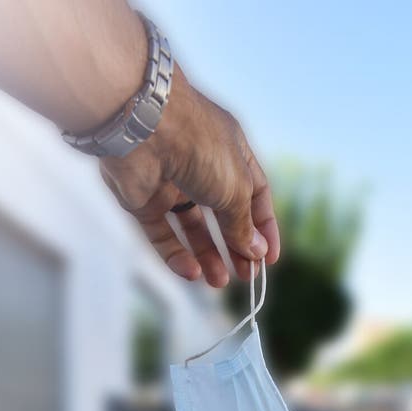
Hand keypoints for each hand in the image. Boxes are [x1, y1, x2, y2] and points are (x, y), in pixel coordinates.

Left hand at [99, 67, 279, 286]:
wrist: (142, 127)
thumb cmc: (199, 146)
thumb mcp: (235, 189)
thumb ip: (243, 224)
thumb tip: (255, 252)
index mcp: (232, 152)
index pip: (255, 194)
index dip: (263, 227)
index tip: (269, 259)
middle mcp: (202, 166)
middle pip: (223, 215)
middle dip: (235, 247)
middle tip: (246, 276)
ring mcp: (171, 183)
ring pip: (192, 228)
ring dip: (207, 256)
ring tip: (219, 282)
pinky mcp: (143, 200)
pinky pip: (162, 234)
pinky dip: (176, 255)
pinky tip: (192, 273)